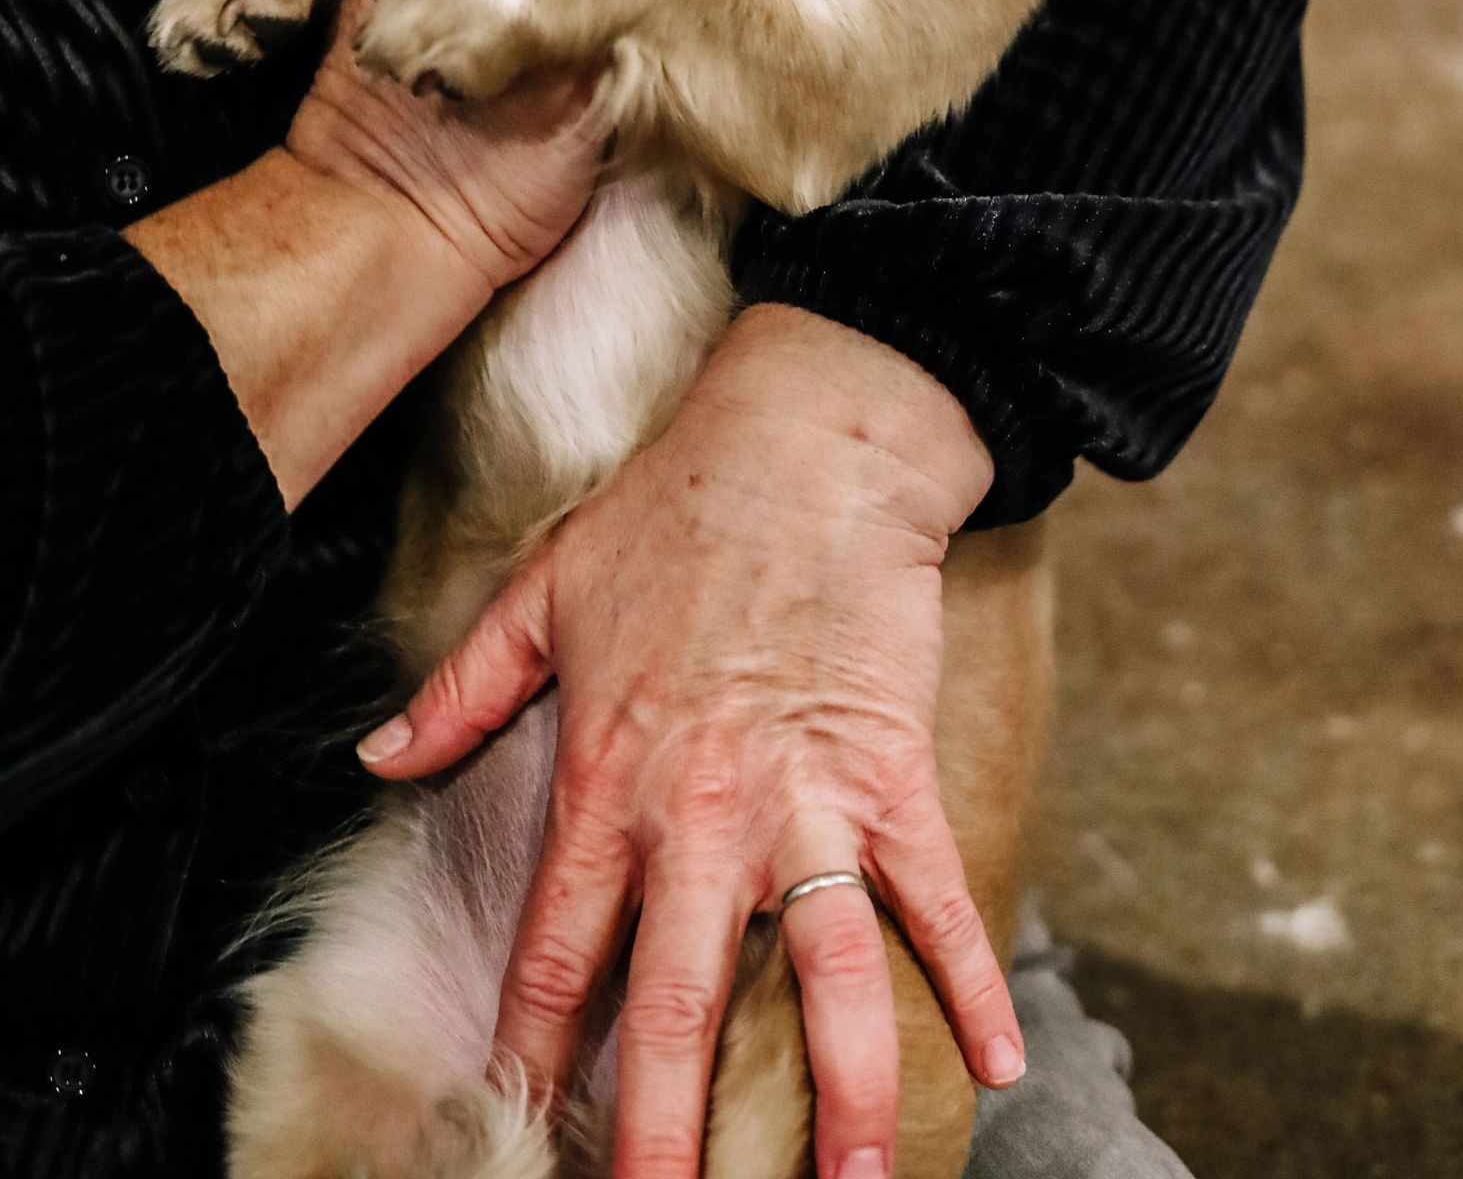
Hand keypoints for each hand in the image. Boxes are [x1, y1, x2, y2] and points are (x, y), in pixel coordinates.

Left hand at [358, 307, 1025, 1178]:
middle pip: (677, 1001)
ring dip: (843, 1091)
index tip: (516, 1126)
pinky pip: (934, 894)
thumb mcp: (543, 591)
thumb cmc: (674, 509)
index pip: (559, 948)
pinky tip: (1000, 1061)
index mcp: (609, 778)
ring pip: (826, 973)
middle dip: (662, 1130)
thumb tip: (375, 756)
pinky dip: (972, 977)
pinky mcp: (894, 769)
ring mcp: (808, 797)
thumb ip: (458, 689)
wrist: (807, 440)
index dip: (531, 1047)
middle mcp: (703, 811)